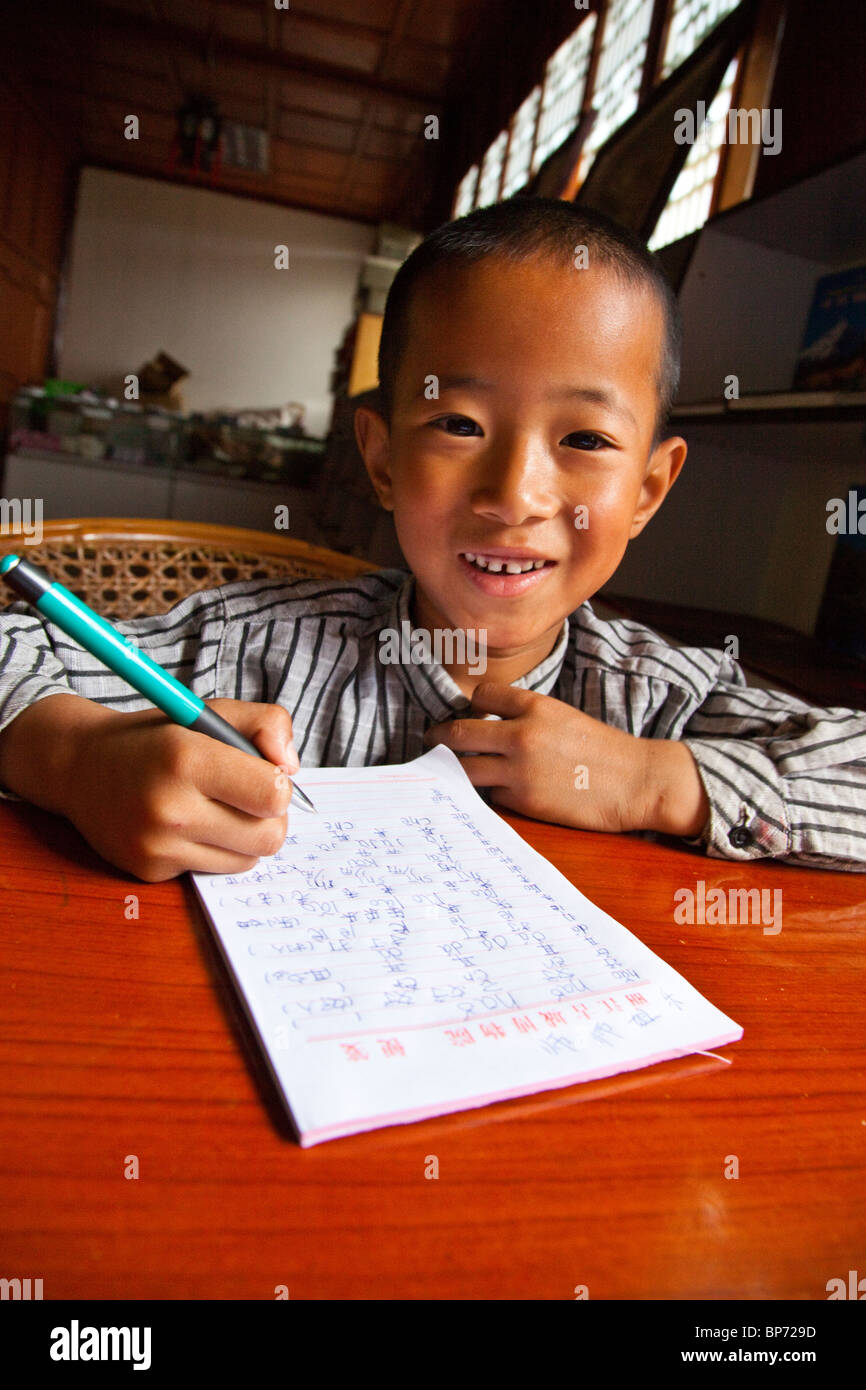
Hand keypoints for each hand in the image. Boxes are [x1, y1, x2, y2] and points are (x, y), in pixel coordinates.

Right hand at [57, 696, 297, 880]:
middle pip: (269, 837)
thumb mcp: (211, 712)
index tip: (263, 774)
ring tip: (217, 809)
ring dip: (244, 837)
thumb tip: (291, 769)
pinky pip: (214, 870)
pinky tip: (187, 826)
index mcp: (186, 757)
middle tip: (248, 797)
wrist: (81, 768)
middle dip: (269, 817)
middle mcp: (169, 806)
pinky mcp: (150, 870)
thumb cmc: (157, 738)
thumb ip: (267, 723)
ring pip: (247, 860)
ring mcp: (157, 844)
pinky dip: (213, 851)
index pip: (273, 794)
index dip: (278, 785)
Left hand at [422, 683, 708, 837]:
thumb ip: (528, 717)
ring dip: (454, 768)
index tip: (469, 714)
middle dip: (440, 737)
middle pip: (459, 733)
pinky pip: (492, 795)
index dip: (474, 705)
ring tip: (445, 769)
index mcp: (535, 706)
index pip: (482, 697)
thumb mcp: (564, 717)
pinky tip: (498, 791)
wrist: (636, 782)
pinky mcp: (523, 801)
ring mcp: (519, 771)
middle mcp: (521, 735)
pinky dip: (491, 792)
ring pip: (465, 768)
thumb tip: (490, 725)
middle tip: (431, 740)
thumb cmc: (603, 750)